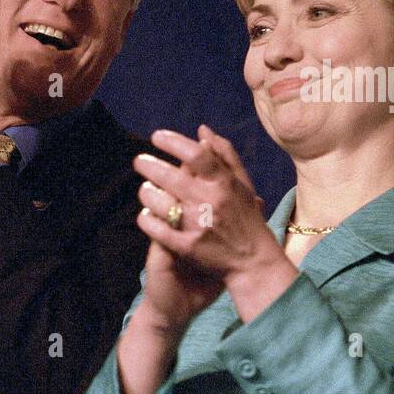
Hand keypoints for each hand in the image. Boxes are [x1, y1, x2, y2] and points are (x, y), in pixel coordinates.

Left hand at [134, 125, 296, 322]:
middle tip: (139, 161)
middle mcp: (209, 201)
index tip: (156, 136)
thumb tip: (202, 130)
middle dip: (148, 165)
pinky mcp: (186, 247)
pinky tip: (146, 215)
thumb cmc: (247, 218)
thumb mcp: (242, 184)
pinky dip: (146, 220)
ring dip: (147, 193)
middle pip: (169, 176)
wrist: (254, 263)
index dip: (172, 142)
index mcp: (223, 184)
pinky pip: (155, 228)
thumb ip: (225, 155)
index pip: (195, 154)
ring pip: (158, 202)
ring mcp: (196, 225)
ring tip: (146, 190)